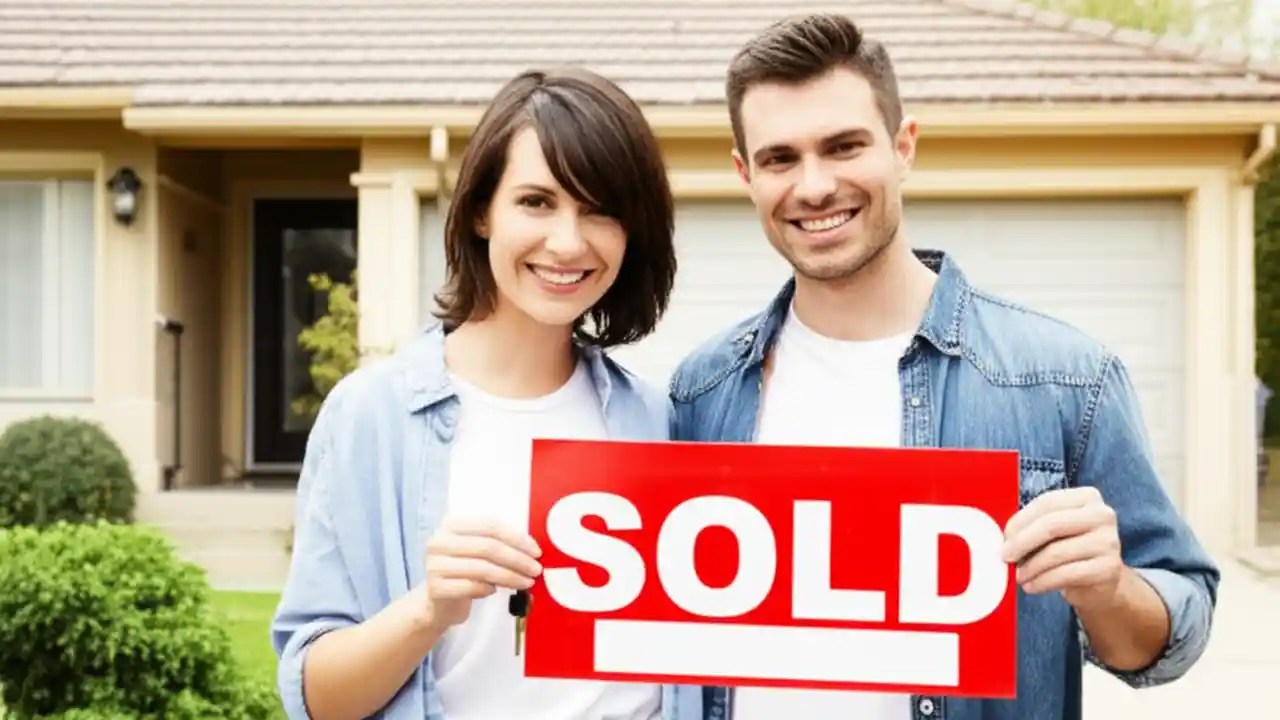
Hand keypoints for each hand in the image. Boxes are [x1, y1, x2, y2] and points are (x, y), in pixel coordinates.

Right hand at [422, 516, 542, 630]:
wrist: (438, 603)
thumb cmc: (465, 572)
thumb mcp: (477, 551)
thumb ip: (498, 543)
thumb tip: (532, 549)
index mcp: (452, 524)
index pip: (490, 525)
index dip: (517, 538)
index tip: (536, 551)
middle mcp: (439, 541)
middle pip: (488, 547)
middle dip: (517, 559)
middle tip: (536, 570)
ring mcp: (434, 565)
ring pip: (482, 568)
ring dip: (510, 577)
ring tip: (526, 583)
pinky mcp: (435, 588)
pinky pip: (472, 587)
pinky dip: (489, 589)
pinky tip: (495, 590)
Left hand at [1000, 486, 1123, 608]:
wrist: (1102, 581)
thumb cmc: (1070, 549)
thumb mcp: (1055, 530)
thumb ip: (1033, 525)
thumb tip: (1005, 538)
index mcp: (1087, 497)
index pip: (1046, 503)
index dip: (1020, 521)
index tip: (1004, 537)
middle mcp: (1102, 515)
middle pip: (1051, 525)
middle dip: (1022, 542)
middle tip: (1005, 557)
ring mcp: (1108, 542)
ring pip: (1056, 552)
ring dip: (1030, 567)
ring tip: (1018, 576)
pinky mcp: (1109, 568)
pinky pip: (1066, 574)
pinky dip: (1042, 582)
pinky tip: (1031, 587)